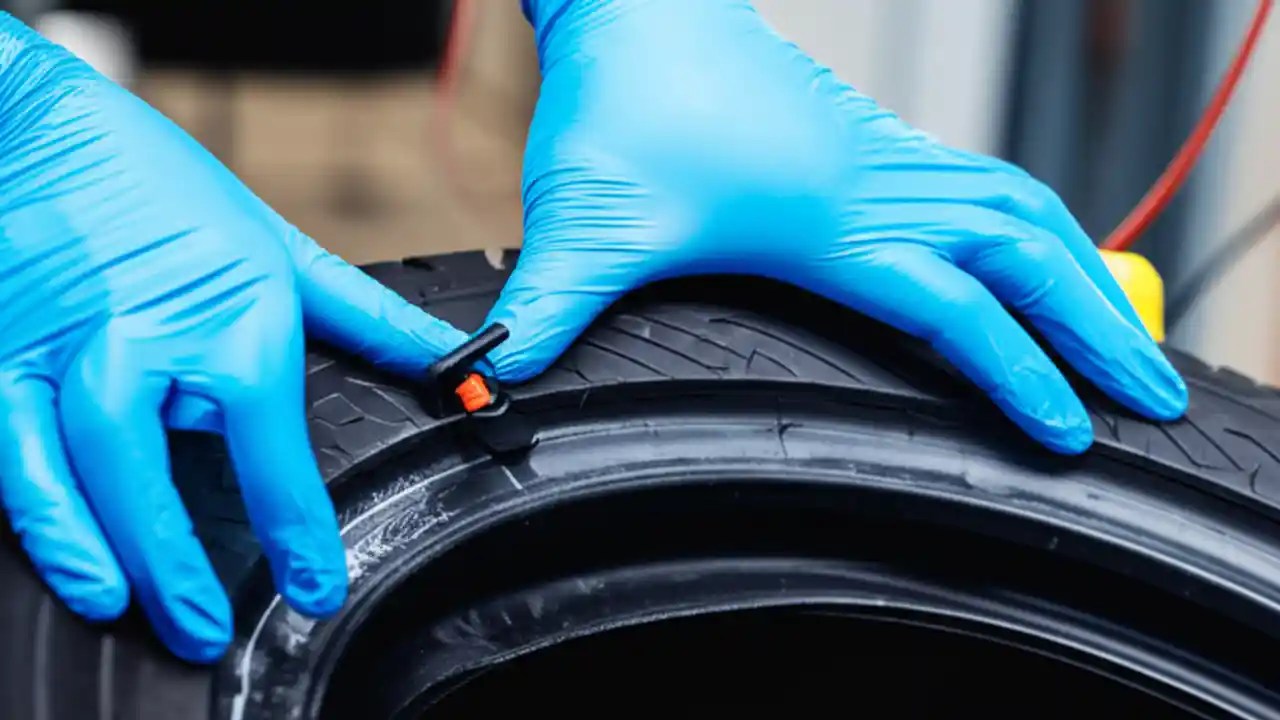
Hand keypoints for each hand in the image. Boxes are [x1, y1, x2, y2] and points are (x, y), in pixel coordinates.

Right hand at [0, 15, 467, 661]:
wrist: (42, 127)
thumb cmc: (166, 190)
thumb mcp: (282, 251)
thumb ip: (368, 319)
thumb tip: (454, 362)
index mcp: (231, 312)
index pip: (268, 438)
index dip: (294, 522)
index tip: (314, 585)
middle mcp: (141, 332)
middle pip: (150, 457)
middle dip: (174, 554)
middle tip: (201, 629)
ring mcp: (58, 344)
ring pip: (67, 458)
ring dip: (93, 544)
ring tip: (125, 608)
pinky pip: (7, 443)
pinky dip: (33, 509)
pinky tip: (61, 559)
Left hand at [487, 0, 1187, 452]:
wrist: (635, 1)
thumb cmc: (619, 97)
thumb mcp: (585, 216)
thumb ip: (549, 306)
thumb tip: (491, 380)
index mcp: (832, 218)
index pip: (956, 306)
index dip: (1018, 374)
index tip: (1068, 434)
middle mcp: (878, 185)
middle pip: (1027, 252)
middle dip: (1097, 326)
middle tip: (1157, 393)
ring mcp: (882, 157)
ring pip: (1021, 208)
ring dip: (1084, 270)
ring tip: (1127, 334)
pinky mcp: (868, 142)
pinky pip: (983, 180)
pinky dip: (1036, 223)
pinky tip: (1038, 249)